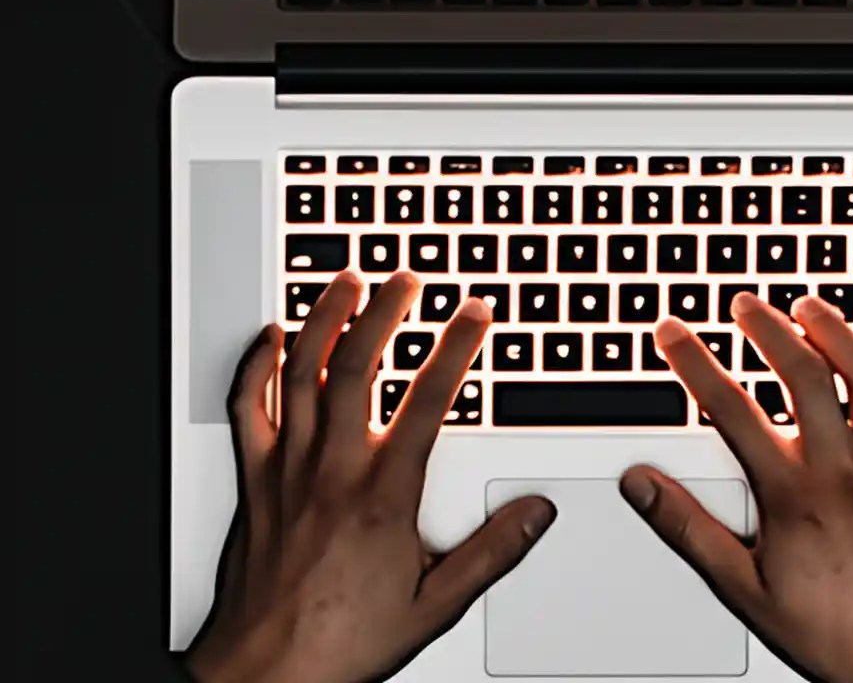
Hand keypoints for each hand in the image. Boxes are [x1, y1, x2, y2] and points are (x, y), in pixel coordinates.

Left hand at [185, 272, 555, 682]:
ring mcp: (286, 471)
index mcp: (383, 498)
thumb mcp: (436, 606)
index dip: (455, 349)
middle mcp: (332, 473)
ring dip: (324, 321)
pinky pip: (248, 409)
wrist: (266, 673)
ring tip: (345, 283)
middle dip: (384, 313)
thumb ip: (491, 553)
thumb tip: (535, 513)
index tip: (473, 314)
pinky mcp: (252, 481)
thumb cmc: (342, 641)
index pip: (427, 403)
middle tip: (405, 279)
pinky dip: (256, 366)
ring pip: (300, 376)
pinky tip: (270, 338)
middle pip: (355, 369)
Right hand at [620, 293, 852, 682]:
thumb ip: (688, 529)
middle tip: (744, 305)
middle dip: (766, 328)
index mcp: (793, 493)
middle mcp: (843, 467)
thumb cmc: (839, 633)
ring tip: (807, 306)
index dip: (693, 363)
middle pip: (801, 373)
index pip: (729, 409)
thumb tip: (642, 486)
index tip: (673, 335)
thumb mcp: (744, 588)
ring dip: (834, 330)